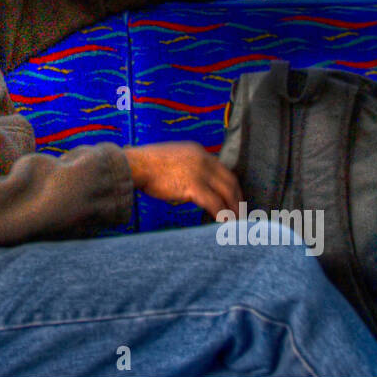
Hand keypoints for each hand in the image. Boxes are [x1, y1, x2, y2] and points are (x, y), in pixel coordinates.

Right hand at [124, 141, 243, 217]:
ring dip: (233, 210)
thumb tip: (189, 186)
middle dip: (237, 199)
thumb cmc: (146, 164)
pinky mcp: (194, 186)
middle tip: (240, 213)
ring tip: (236, 223)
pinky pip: (215, 204)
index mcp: (198, 152)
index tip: (234, 198)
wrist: (135, 164)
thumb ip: (185, 167)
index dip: (231, 186)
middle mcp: (203, 160)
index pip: (223, 170)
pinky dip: (222, 215)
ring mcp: (200, 172)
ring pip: (226, 193)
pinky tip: (224, 224)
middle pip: (229, 181)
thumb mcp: (172, 158)